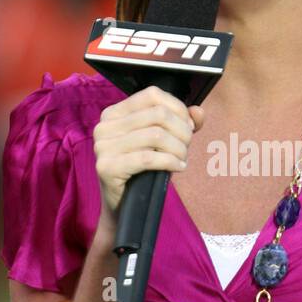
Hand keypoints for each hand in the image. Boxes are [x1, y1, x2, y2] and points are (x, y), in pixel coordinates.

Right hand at [92, 86, 204, 238]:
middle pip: (158, 114)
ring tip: (182, 159)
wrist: (123, 206)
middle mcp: (105, 126)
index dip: (178, 108)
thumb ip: (181, 123)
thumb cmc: (143, 171)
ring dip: (178, 148)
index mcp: (114, 113)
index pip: (153, 95)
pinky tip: (177, 167)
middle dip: (182, 131)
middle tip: (186, 147)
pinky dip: (170, 161)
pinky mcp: (107, 167)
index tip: (188, 126)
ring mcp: (103, 146)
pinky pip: (148, 158)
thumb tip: (199, 112)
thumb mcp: (162, 142)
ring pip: (156, 135)